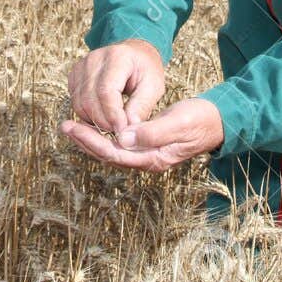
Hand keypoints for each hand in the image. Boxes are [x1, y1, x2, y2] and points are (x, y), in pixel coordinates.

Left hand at [60, 96, 224, 171]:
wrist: (217, 121)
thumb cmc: (200, 120)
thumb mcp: (178, 123)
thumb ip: (152, 132)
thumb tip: (123, 138)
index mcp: (153, 158)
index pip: (115, 153)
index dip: (93, 141)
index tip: (74, 127)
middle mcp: (147, 160)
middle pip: (109, 156)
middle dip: (85, 141)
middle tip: (64, 125)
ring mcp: (146, 155)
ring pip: (111, 151)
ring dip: (91, 139)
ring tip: (71, 126)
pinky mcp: (146, 145)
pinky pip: (118, 145)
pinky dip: (102, 136)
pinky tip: (92, 126)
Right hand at [64, 38, 165, 135]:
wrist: (133, 55)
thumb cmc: (145, 70)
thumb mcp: (153, 86)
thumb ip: (141, 106)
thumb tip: (128, 129)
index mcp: (117, 57)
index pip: (106, 91)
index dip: (113, 115)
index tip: (123, 131)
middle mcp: (94, 59)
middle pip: (89, 99)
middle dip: (104, 122)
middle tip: (120, 132)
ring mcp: (81, 66)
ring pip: (79, 104)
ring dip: (95, 121)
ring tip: (113, 125)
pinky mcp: (74, 75)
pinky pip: (75, 102)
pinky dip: (87, 115)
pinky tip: (103, 116)